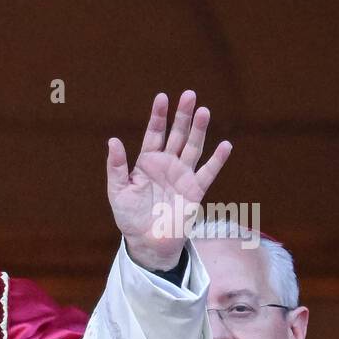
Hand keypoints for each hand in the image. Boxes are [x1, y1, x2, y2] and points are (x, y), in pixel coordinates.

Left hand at [107, 90, 232, 270]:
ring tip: (203, 111)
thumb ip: (117, 167)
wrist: (146, 242)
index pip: (154, 133)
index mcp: (147, 162)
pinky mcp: (195, 191)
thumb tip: (113, 140)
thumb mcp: (117, 191)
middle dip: (182, 115)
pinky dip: (217, 160)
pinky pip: (208, 172)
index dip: (158, 116)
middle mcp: (167, 165)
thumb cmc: (130, 216)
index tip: (162, 97)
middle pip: (177, 134)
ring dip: (198, 130)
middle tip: (189, 95)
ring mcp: (183, 176)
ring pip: (193, 147)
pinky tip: (225, 145)